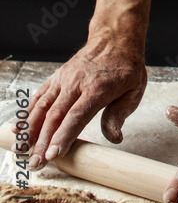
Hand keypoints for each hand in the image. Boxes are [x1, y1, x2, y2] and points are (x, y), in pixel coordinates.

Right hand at [21, 38, 146, 168]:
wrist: (115, 38)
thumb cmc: (126, 67)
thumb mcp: (134, 90)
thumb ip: (120, 114)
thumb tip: (114, 137)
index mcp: (98, 87)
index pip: (77, 115)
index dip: (63, 136)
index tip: (53, 155)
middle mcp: (76, 82)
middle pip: (55, 115)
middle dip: (43, 141)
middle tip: (36, 163)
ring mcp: (64, 78)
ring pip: (42, 106)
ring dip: (30, 130)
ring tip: (22, 151)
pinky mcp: (56, 77)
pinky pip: (39, 96)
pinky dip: (27, 113)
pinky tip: (19, 129)